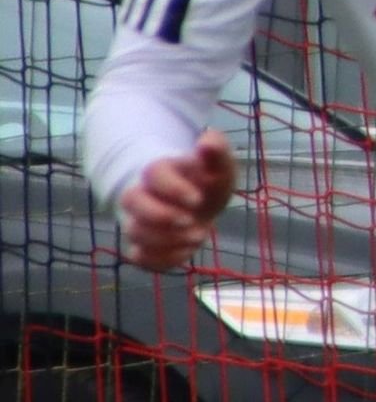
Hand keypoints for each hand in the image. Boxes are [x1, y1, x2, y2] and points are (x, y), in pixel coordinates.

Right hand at [116, 131, 237, 270]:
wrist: (200, 203)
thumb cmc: (208, 181)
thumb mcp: (219, 165)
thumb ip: (217, 151)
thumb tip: (207, 142)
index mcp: (160, 171)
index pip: (153, 174)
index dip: (173, 188)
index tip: (198, 199)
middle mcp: (142, 195)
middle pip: (130, 201)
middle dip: (161, 215)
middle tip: (191, 221)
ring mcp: (139, 221)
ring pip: (133, 231)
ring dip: (167, 239)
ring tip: (199, 234)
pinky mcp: (143, 245)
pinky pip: (139, 257)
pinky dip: (162, 259)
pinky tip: (188, 250)